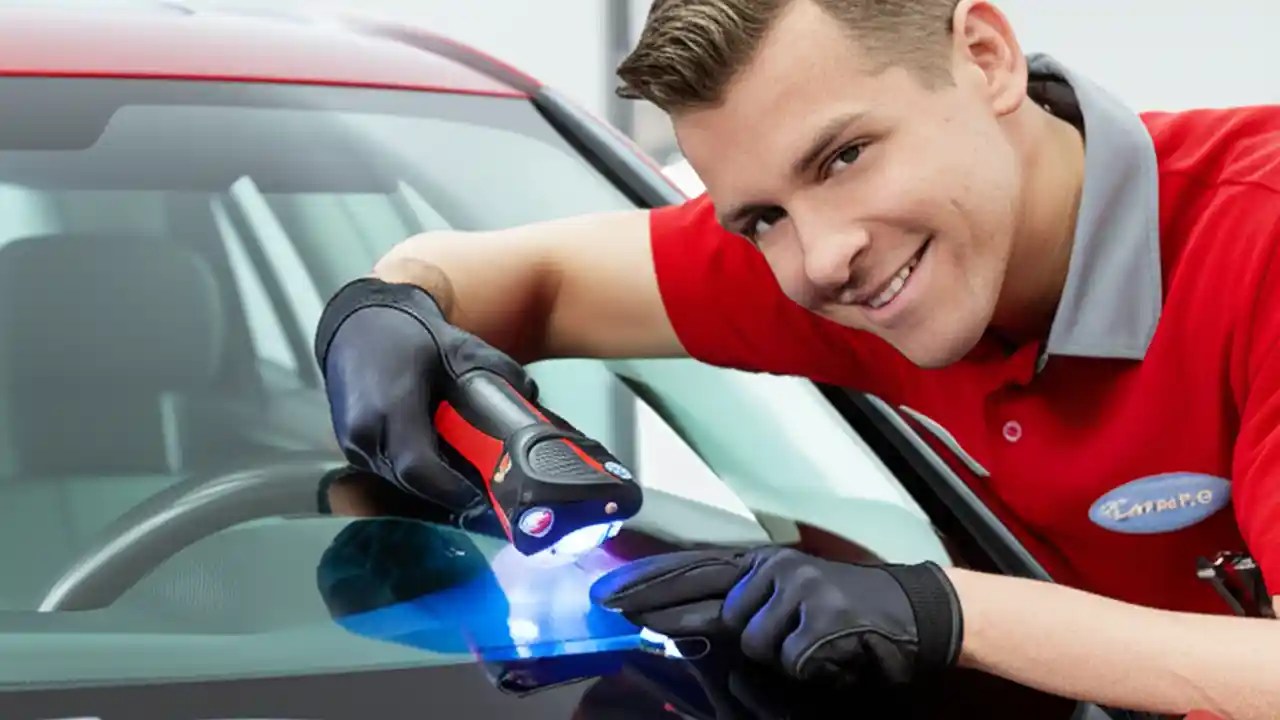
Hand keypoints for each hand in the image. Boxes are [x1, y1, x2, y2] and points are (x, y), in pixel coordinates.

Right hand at [313, 277, 536, 515]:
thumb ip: (498, 373)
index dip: (451, 490)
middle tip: (482, 492)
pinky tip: (436, 460)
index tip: (480, 498)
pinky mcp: (349, 447)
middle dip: (447, 491)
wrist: (357, 322)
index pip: (419, 468)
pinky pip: (384, 470)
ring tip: (463, 477)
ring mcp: (352, 443)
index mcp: (391, 407)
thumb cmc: (406, 332)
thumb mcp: (458, 347)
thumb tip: (532, 397)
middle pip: (411, 482)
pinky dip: (412, 471)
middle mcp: (365, 432)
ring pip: (396, 480)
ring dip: (428, 483)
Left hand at [590, 546, 963, 688]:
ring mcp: (799, 587)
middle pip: (708, 596)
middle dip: (661, 607)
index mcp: (766, 562)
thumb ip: (739, 608)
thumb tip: (683, 622)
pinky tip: (831, 651)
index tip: (609, 593)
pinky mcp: (820, 615)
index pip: (696, 568)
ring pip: (750, 640)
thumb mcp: (788, 600)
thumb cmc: (847, 614)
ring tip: (811, 641)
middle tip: (620, 612)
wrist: (914, 614)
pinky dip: (807, 666)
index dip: (650, 580)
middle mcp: (777, 567)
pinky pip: (788, 658)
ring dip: (775, 653)